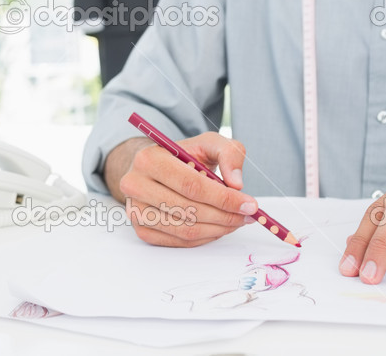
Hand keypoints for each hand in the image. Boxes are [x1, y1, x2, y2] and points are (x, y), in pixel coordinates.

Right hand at [106, 133, 256, 246]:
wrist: (155, 169)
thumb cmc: (183, 156)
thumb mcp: (208, 143)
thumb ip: (228, 153)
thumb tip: (237, 184)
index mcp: (149, 158)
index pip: (191, 185)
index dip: (224, 198)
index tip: (250, 204)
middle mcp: (135, 184)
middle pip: (189, 210)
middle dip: (225, 216)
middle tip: (247, 215)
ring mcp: (136, 210)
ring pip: (185, 229)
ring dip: (217, 229)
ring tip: (236, 221)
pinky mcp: (142, 229)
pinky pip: (179, 241)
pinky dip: (204, 237)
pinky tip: (218, 226)